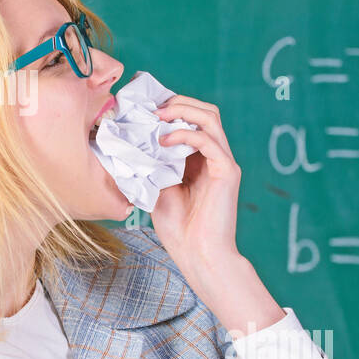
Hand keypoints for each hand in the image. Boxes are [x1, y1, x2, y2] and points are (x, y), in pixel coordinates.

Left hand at [149, 94, 241, 267]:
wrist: (197, 255)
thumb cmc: (178, 228)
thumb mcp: (156, 186)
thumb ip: (152, 162)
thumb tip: (130, 139)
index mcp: (200, 158)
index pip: (191, 118)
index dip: (170, 107)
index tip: (143, 107)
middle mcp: (215, 155)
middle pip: (205, 110)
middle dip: (177, 102)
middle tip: (150, 107)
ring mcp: (223, 161)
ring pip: (210, 117)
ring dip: (182, 111)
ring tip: (157, 117)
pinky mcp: (227, 171)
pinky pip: (209, 140)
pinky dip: (185, 134)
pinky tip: (164, 141)